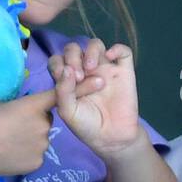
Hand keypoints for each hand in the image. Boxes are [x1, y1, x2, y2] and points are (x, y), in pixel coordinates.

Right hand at [0, 68, 97, 177]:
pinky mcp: (39, 162)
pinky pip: (37, 154)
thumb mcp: (1, 105)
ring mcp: (43, 144)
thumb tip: (26, 111)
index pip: (61, 94)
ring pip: (41, 138)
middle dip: (35, 122)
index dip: (81, 87)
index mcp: (33, 106)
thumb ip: (21, 106)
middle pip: (46, 120)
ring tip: (8, 142)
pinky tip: (11, 154)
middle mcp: (43, 124)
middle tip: (13, 127)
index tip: (100, 81)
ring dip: (30, 138)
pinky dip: (26, 154)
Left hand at [47, 40, 142, 157]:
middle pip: (74, 48)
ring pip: (95, 44)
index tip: (67, 80)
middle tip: (79, 76)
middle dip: (73, 57)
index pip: (58, 60)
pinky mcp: (123, 71)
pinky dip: (117, 48)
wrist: (111, 137)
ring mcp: (105, 69)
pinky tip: (110, 58)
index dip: (59, 64)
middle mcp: (85, 71)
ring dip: (90, 51)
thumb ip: (63, 90)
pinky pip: (123, 51)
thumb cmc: (87, 126)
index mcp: (69, 79)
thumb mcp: (68, 111)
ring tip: (91, 68)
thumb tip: (67, 69)